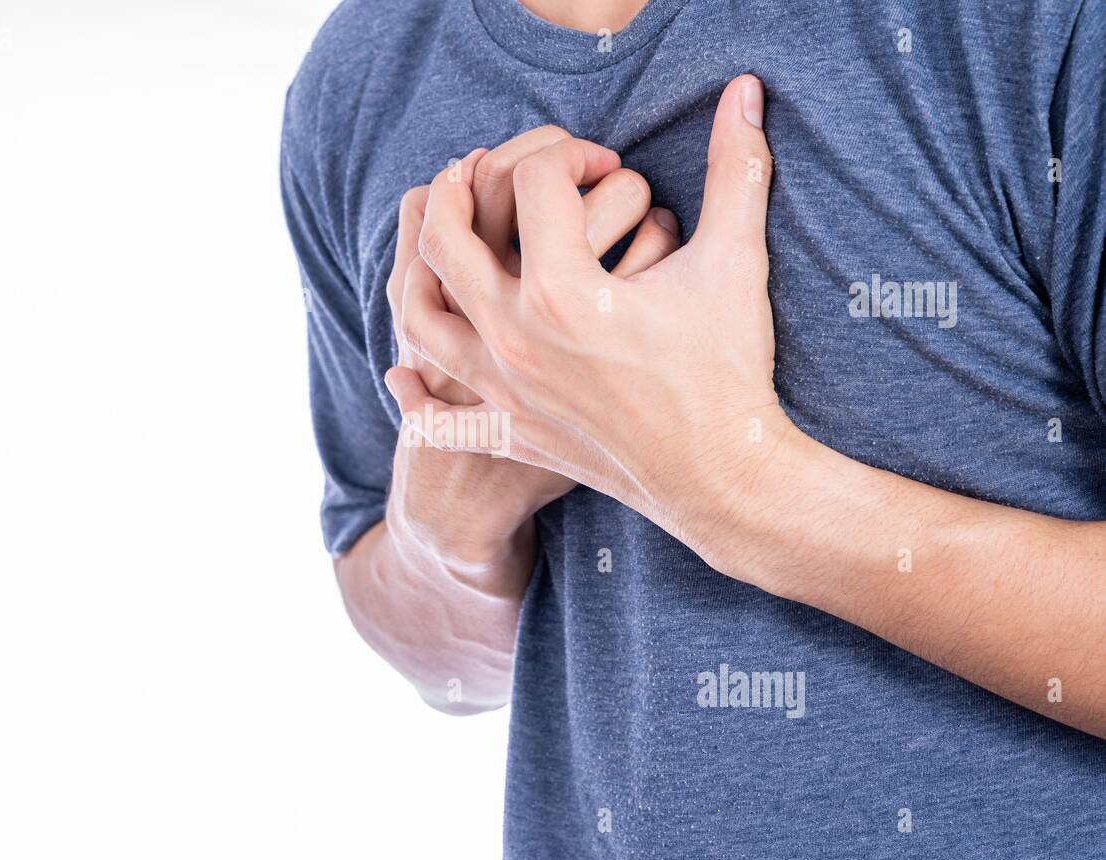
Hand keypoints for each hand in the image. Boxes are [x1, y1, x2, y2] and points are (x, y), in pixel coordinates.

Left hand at [386, 76, 794, 568]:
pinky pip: (440, 419)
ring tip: (431, 244)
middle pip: (447, 241)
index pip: (537, 186)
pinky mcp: (512, 432)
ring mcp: (507, 390)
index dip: (572, 156)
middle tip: (469, 168)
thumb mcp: (734, 263)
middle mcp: (516, 338)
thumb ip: (737, 170)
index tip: (604, 164)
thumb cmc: (730, 372)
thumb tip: (745, 91)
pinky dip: (416, 398)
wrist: (727, 479)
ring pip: (423, 319)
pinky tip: (403, 377)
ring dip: (417, 271)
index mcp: (563, 290)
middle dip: (455, 189)